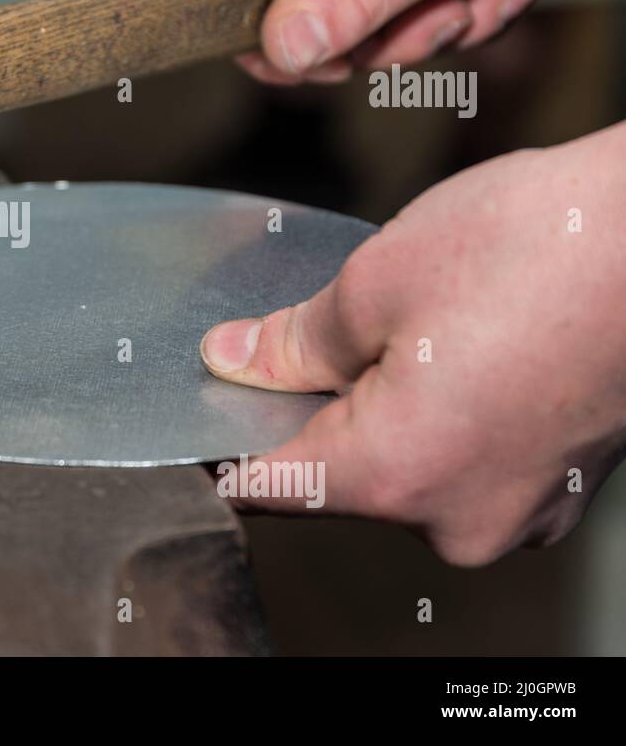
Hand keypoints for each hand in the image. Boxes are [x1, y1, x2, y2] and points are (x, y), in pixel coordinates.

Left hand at [201, 123, 625, 564]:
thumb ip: (291, 341)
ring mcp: (521, 509)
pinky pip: (466, 462)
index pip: (269, 487)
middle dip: (312, 411)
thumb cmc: (541, 248)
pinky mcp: (561, 485)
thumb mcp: (376, 283)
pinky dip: (442, 417)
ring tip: (408, 327)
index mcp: (400, 477)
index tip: (207, 408)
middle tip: (315, 332)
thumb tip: (234, 359)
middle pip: (340, 478)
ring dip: (382, 411)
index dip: (224, 442)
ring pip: (407, 468)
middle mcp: (461, 519)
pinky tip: (458, 349)